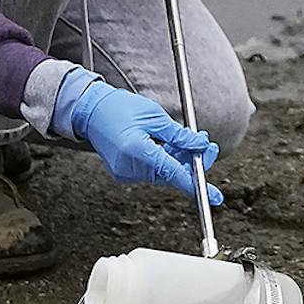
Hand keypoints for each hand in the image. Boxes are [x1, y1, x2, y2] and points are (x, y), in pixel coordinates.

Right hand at [71, 81, 221, 204]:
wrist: (90, 111)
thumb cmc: (120, 107)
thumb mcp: (155, 116)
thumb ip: (179, 136)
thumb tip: (200, 146)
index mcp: (137, 151)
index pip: (173, 172)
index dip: (196, 183)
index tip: (214, 196)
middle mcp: (130, 167)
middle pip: (171, 174)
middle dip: (193, 163)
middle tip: (208, 146)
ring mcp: (125, 173)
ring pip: (164, 173)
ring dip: (181, 159)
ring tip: (193, 140)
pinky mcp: (124, 172)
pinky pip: (152, 170)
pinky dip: (166, 160)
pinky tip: (173, 145)